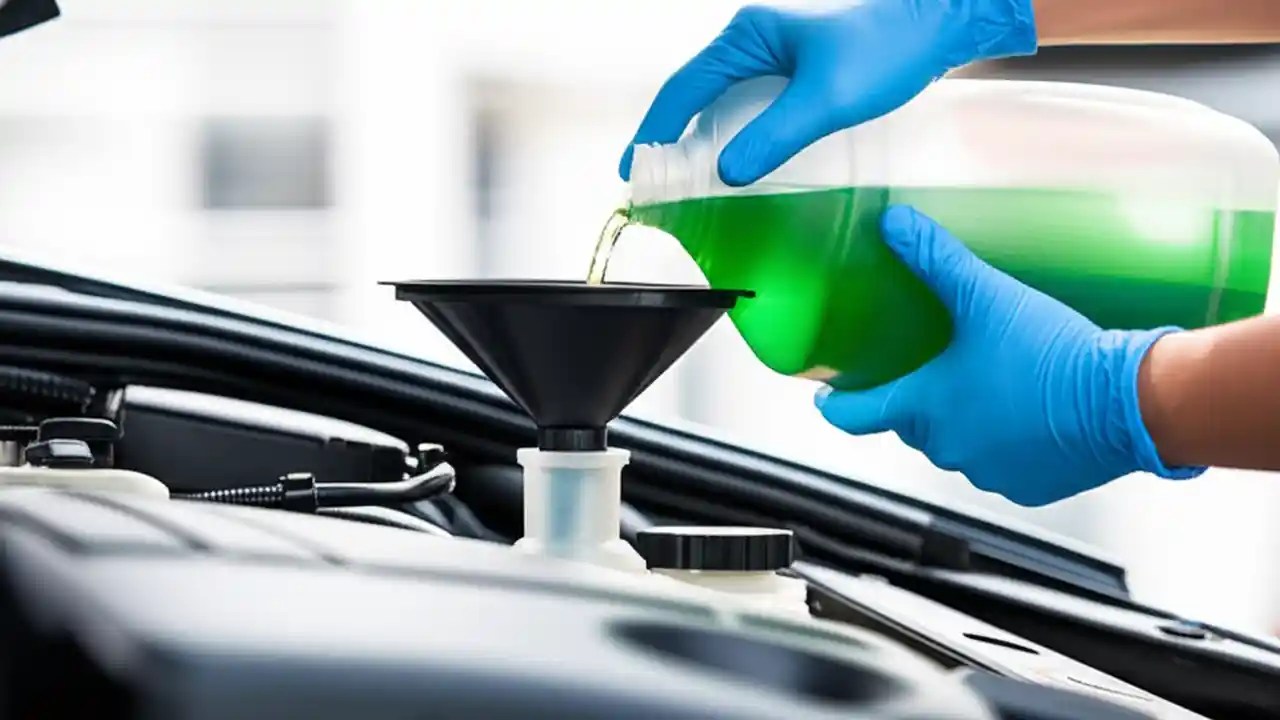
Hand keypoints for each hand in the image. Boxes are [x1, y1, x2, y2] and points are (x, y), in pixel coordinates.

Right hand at [619, 0, 1036, 185]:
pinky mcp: (798, 67)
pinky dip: (735, 132)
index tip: (633, 168)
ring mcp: (775, 52)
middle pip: (696, 93)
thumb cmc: (887, 48)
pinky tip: (740, 160)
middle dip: (672, 137)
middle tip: (656, 182)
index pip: (683, 88)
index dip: (655, 130)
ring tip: (688, 178)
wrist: (940, 22)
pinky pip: (750, 103)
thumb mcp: (826, 99)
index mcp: (748, 37)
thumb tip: (727, 174)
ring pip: (722, 100)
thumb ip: (774, 137)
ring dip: (703, 137)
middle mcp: (753, 40)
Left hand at [815, 207, 1202, 505]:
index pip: (857, 416)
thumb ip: (935, 260)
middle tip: (931, 367)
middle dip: (917, 397)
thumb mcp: (984, 297)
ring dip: (966, 418)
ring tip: (990, 382)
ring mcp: (989, 473)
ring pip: (959, 443)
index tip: (825, 401)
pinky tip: (1027, 409)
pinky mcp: (1030, 486)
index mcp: (924, 410)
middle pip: (912, 424)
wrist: (1128, 401)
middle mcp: (949, 449)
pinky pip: (1003, 462)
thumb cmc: (1053, 356)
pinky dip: (1007, 440)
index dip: (837, 406)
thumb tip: (896, 225)